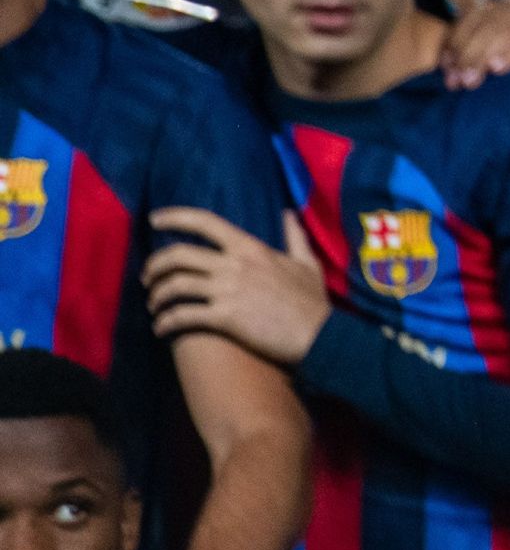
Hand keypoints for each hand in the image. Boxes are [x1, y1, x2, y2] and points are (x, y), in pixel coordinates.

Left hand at [144, 210, 331, 365]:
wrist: (319, 335)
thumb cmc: (313, 302)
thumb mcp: (307, 263)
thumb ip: (294, 237)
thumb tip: (288, 214)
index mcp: (250, 248)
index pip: (206, 223)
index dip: (175, 217)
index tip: (155, 220)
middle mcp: (234, 265)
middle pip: (179, 255)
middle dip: (155, 265)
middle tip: (149, 277)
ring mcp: (228, 291)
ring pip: (175, 285)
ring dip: (157, 295)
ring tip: (155, 305)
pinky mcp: (224, 318)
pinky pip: (182, 316)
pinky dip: (165, 322)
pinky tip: (161, 328)